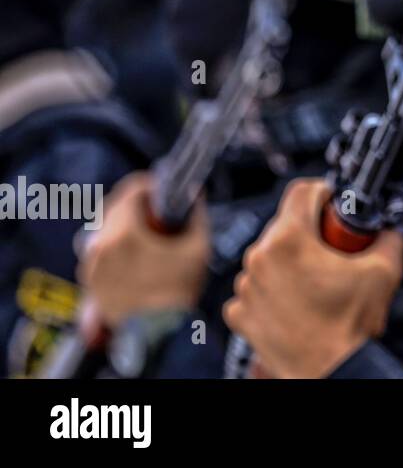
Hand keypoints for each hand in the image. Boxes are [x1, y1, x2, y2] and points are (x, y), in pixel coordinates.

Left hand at [78, 172, 209, 326]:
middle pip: (115, 208)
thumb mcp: (197, 247)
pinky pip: (101, 252)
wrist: (158, 333)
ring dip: (125, 226)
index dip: (151, 184)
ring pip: (105, 230)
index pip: (131, 190)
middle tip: (159, 212)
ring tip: (148, 236)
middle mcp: (99, 246)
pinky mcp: (90, 282)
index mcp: (123, 232)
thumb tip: (194, 193)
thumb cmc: (178, 290)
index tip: (164, 187)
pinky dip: (116, 247)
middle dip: (137, 205)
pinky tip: (136, 256)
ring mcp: (91, 266)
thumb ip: (195, 214)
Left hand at [223, 179, 402, 378]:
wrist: (329, 373)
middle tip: (335, 253)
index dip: (325, 192)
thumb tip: (388, 229)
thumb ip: (388, 237)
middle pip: (286, 225)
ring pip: (270, 256)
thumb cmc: (347, 329)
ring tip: (318, 283)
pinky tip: (298, 302)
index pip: (302, 190)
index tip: (333, 205)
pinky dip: (275, 291)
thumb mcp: (384, 271)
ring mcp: (246, 288)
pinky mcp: (240, 312)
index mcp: (290, 240)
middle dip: (311, 233)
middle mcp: (259, 259)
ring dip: (292, 262)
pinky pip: (257, 287)